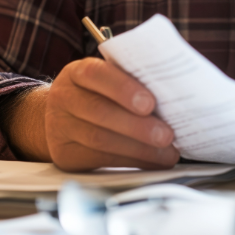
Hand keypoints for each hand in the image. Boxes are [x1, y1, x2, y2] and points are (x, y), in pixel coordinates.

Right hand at [5, 58, 179, 171]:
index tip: (150, 103)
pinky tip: (152, 161)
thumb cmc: (98, 95)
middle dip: (137, 126)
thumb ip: (132, 80)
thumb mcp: (107, 80)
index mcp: (77, 73)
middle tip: (166, 135)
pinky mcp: (64, 155)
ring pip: (100, 140)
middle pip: (99, 111)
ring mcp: (59, 128)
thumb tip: (175, 91)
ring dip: (139, 148)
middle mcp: (64, 97)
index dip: (123, 88)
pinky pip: (99, 160)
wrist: (61, 118)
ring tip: (167, 152)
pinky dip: (131, 161)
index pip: (96, 74)